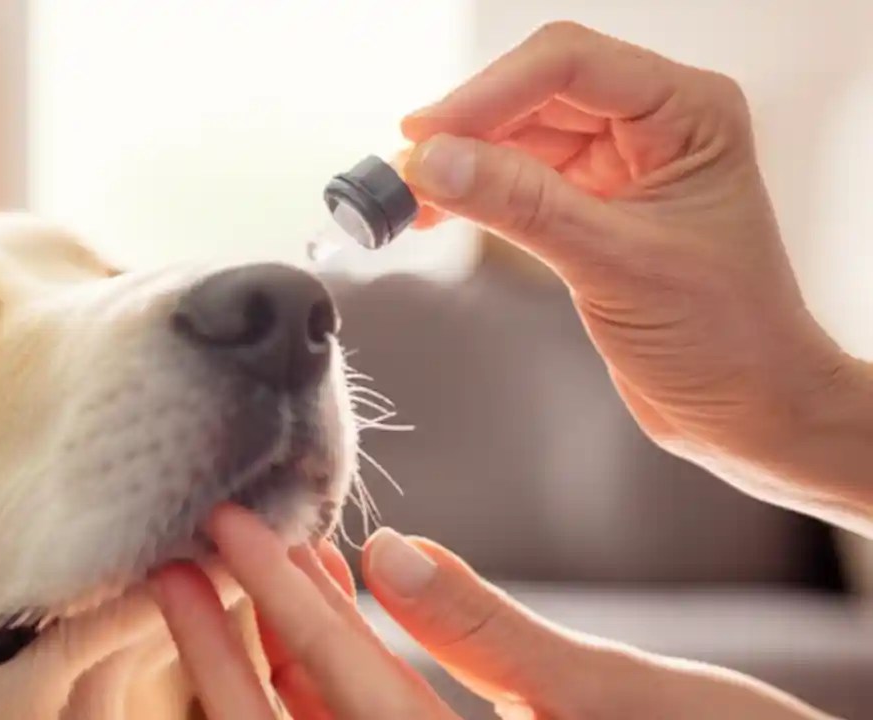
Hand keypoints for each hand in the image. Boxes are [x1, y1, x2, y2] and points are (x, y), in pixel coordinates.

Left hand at [154, 507, 831, 719]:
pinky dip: (338, 667)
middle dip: (230, 644)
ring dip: (279, 647)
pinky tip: (330, 598)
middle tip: (179, 556)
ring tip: (240, 563)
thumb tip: (392, 555)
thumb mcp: (615, 700)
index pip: (341, 694)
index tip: (219, 532)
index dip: (277, 608)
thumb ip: (491, 635)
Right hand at [399, 22, 872, 528]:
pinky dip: (475, 194)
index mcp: (688, 113)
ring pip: (519, 136)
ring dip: (463, 163)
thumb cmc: (725, 338)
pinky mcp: (593, 207)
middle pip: (536, 93)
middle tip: (406, 171)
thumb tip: (437, 163)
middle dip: (467, 129)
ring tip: (408, 197)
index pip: (569, 67)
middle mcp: (656, 126)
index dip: (488, 94)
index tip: (427, 136)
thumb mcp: (616, 265)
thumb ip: (522, 207)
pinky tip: (437, 210)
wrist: (747, 409)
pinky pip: (519, 180)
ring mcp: (621, 166)